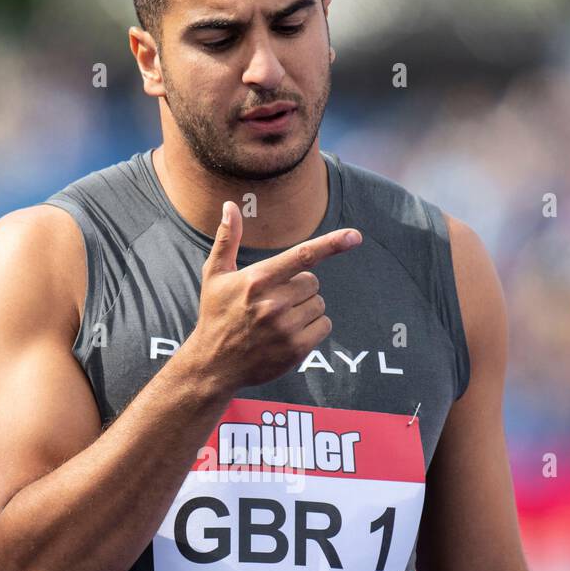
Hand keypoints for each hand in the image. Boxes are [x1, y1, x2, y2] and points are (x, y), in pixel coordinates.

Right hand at [192, 200, 361, 389]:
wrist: (214, 365)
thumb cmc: (216, 315)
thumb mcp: (214, 275)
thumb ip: (227, 239)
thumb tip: (230, 206)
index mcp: (257, 280)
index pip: (302, 256)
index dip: (331, 244)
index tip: (355, 236)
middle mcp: (273, 303)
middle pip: (313, 282)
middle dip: (299, 288)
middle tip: (275, 301)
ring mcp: (286, 328)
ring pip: (319, 304)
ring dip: (306, 308)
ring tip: (279, 319)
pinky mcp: (296, 349)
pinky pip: (324, 326)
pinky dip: (313, 328)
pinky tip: (290, 333)